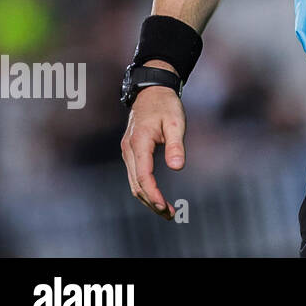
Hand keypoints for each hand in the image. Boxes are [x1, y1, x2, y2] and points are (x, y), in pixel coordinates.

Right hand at [120, 60, 184, 218]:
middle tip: (170, 215)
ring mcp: (128, 152)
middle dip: (152, 202)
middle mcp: (129, 150)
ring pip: (134, 182)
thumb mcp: (175, 121)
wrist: (151, 91)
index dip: (153, 193)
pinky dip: (145, 189)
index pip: (143, 176)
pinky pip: (135, 176)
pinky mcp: (131, 152)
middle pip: (136, 184)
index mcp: (139, 143)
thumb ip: (176, 144)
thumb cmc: (166, 105)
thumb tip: (177, 167)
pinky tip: (157, 196)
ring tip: (166, 211)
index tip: (164, 206)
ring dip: (148, 198)